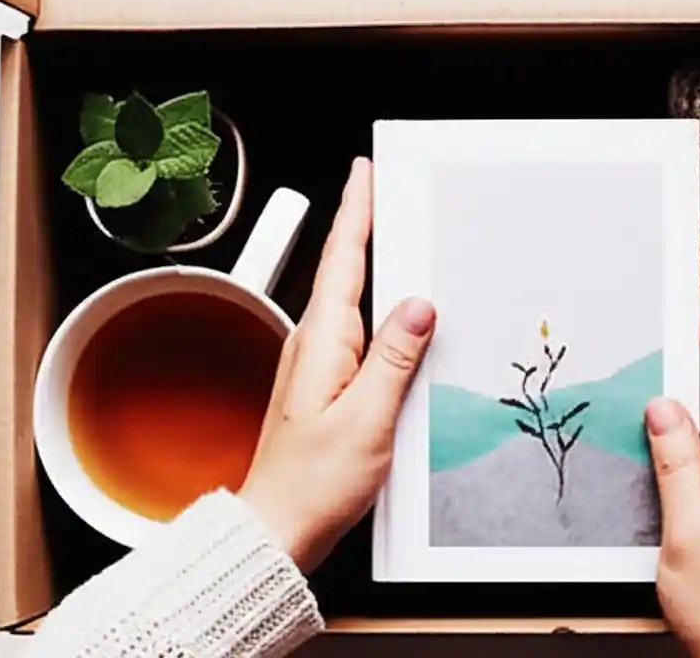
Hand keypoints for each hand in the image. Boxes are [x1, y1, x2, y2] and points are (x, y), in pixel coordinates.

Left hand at [239, 158, 435, 572]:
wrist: (279, 528)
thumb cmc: (314, 484)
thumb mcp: (367, 420)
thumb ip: (395, 360)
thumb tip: (420, 307)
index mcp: (322, 342)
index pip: (342, 260)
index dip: (356, 212)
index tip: (366, 172)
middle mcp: (314, 345)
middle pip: (346, 271)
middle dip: (368, 227)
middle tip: (392, 189)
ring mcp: (317, 365)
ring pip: (354, 302)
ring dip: (374, 268)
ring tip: (401, 238)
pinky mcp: (326, 386)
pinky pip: (359, 334)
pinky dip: (379, 313)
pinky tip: (398, 319)